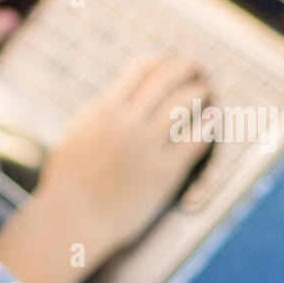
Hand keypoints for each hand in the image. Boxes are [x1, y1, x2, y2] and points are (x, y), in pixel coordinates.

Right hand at [38, 55, 211, 260]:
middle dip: (186, 68)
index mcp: (104, 109)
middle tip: (197, 67)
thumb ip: (102, 111)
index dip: (159, 64)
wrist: (72, 218)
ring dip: (200, 92)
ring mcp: (147, 147)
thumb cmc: (69, 179)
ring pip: (184, 105)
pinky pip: (194, 140)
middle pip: (167, 81)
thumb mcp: (78, 131)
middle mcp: (127, 122)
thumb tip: (121, 94)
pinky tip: (214, 118)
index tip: (167, 65)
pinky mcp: (164, 173)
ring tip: (207, 89)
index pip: (140, 70)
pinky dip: (208, 124)